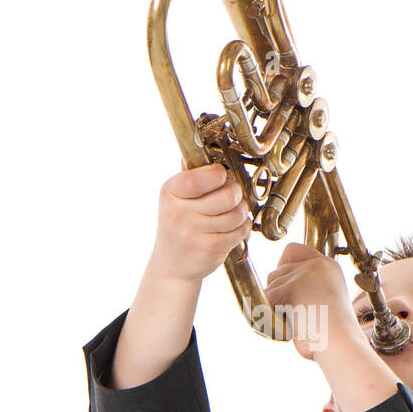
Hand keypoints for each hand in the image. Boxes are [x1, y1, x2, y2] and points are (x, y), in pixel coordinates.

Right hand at [149, 160, 251, 282]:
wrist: (172, 265)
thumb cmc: (178, 226)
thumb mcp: (176, 198)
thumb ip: (190, 176)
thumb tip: (203, 146)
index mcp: (170, 191)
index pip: (207, 175)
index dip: (221, 175)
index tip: (220, 178)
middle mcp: (180, 211)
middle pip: (228, 194)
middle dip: (236, 194)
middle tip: (232, 198)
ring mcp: (194, 232)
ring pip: (237, 213)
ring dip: (241, 213)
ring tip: (232, 214)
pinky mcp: (210, 248)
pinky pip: (240, 231)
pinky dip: (242, 229)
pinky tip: (231, 230)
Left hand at [263, 243, 357, 358]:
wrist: (340, 345)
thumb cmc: (331, 334)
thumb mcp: (324, 301)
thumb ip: (306, 287)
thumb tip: (275, 285)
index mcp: (327, 267)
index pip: (292, 250)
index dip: (284, 269)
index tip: (289, 291)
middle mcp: (316, 265)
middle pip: (276, 272)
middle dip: (278, 294)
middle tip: (297, 315)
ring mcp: (304, 273)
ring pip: (269, 288)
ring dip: (275, 308)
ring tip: (297, 322)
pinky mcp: (291, 286)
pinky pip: (265, 301)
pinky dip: (270, 317)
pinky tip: (289, 325)